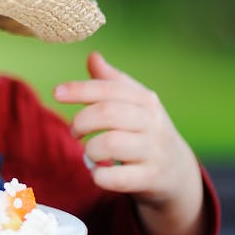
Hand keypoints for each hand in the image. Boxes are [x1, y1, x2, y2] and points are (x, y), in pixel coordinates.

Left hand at [55, 52, 206, 234]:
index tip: (57, 93)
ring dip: (90, 150)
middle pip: (107, 114)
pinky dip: (99, 175)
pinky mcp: (151, 178)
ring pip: (110, 144)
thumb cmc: (145, 131)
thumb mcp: (134, 104)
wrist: (178, 171)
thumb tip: (93, 56)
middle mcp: (152, 123)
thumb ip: (111, 82)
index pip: (109, 89)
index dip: (80, 89)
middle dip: (81, 122)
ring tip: (91, 153)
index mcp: (146, 100)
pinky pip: (116, 177)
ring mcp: (154, 152)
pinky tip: (100, 172)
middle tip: (75, 132)